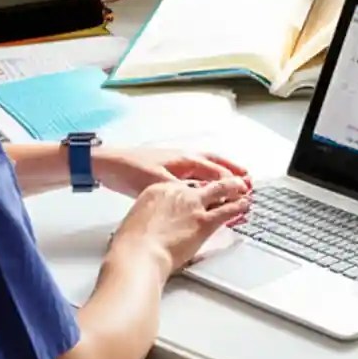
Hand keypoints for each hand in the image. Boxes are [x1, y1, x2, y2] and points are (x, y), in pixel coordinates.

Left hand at [93, 147, 249, 197]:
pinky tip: (206, 189)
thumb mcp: (159, 182)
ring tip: (235, 182)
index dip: (233, 180)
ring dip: (221, 174)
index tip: (246, 190)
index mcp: (185, 160)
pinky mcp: (168, 172)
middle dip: (233, 172)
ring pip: (206, 169)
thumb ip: (183, 190)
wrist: (108, 165)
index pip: (216, 171)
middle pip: (216, 164)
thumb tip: (202, 198)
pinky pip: (195, 175)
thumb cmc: (130, 171)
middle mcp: (184, 159)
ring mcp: (176, 164)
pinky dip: (206, 180)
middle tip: (249, 181)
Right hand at [110, 177, 251, 274]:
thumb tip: (153, 226)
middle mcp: (178, 192)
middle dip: (218, 183)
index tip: (199, 190)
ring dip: (234, 189)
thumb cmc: (132, 243)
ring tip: (243, 189)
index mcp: (159, 189)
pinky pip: (227, 211)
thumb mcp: (137, 220)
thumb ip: (151, 218)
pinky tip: (244, 206)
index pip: (183, 184)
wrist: (138, 253)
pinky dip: (238, 207)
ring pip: (220, 191)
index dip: (195, 188)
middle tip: (228, 182)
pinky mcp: (204, 221)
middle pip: (203, 183)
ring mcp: (193, 205)